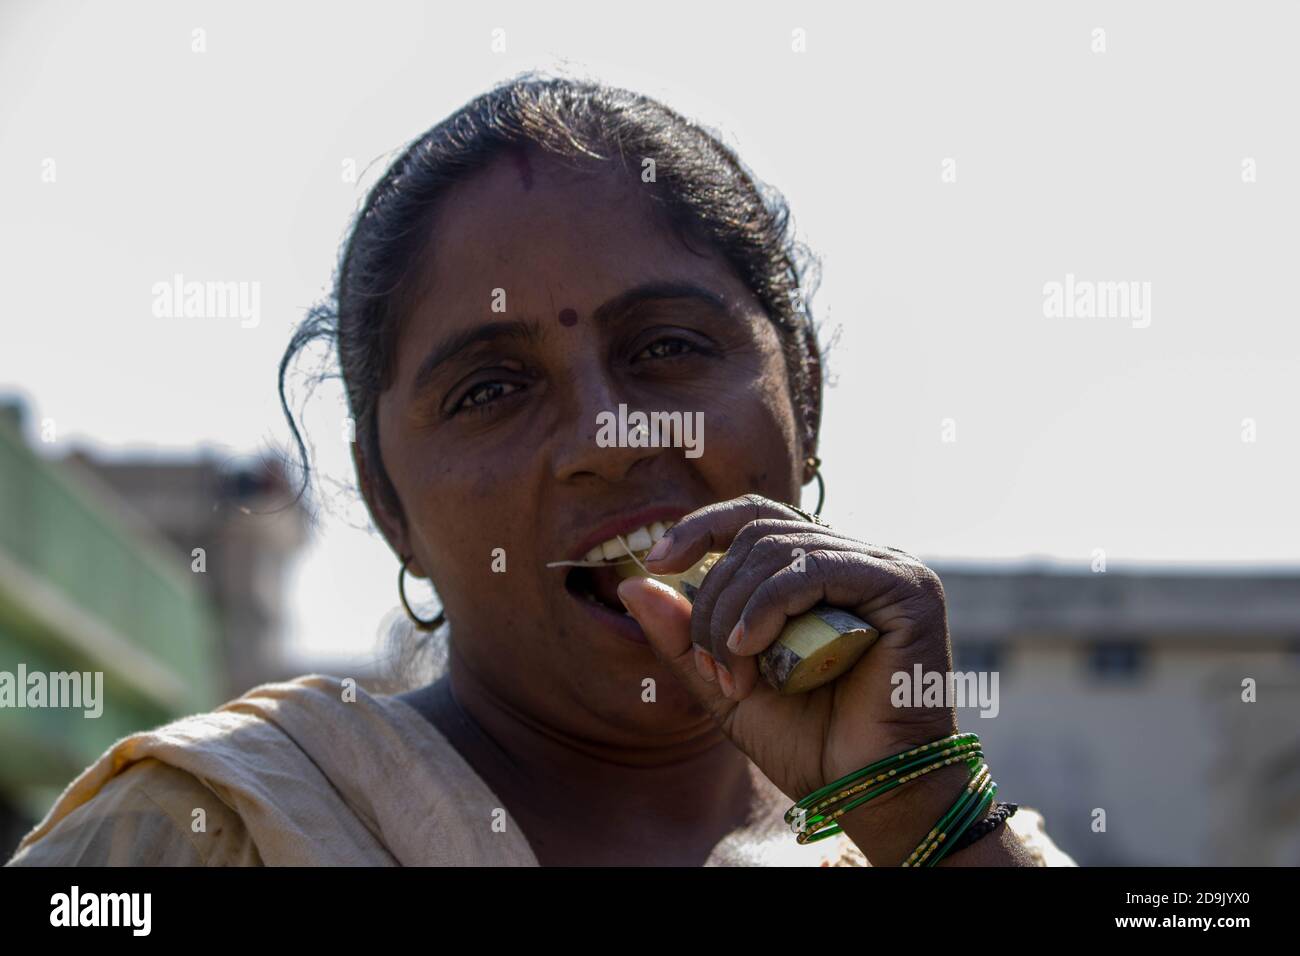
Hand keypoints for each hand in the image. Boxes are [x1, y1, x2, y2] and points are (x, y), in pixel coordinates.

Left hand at [618, 494, 963, 862]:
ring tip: (735, 675)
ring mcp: (884, 569)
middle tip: (713, 667)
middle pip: (758, 535)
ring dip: (737, 613)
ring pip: (780, 550)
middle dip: (715, 599)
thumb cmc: (810, 744)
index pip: (755, 518)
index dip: (701, 528)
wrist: (871, 796)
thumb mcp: (726, 685)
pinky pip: (816, 569)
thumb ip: (683, 636)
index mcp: (820, 572)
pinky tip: (749, 647)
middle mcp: (856, 560)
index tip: (656, 563)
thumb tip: (632, 583)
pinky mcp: (906, 588)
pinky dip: (769, 604)